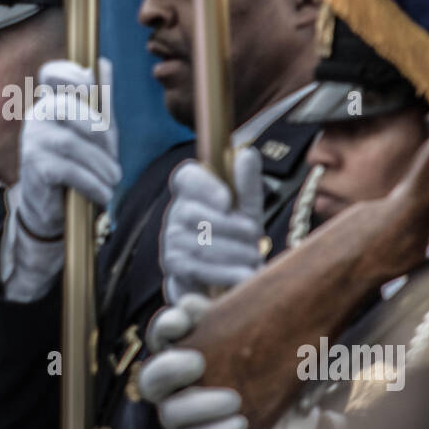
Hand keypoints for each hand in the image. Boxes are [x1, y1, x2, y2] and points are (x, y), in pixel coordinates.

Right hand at [10, 59, 119, 241]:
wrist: (52, 210)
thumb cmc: (77, 165)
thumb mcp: (94, 133)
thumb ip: (100, 101)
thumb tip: (104, 64)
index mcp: (50, 102)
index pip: (51, 73)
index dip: (70, 72)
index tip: (90, 84)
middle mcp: (36, 117)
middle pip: (67, 107)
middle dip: (98, 132)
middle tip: (114, 159)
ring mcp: (32, 141)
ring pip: (71, 142)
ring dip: (100, 165)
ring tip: (113, 181)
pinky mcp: (34, 166)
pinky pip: (68, 169)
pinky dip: (92, 183)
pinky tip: (103, 194)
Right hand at [139, 293, 248, 428]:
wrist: (287, 419)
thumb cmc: (261, 370)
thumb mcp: (252, 340)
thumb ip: (230, 317)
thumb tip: (200, 301)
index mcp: (179, 355)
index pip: (159, 337)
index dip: (165, 327)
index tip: (184, 319)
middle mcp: (171, 390)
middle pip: (150, 379)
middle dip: (170, 368)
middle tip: (198, 362)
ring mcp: (180, 423)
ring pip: (171, 414)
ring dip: (200, 405)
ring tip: (235, 399)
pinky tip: (239, 423)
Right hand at [161, 146, 262, 303]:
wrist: (230, 274)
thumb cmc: (238, 234)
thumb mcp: (248, 209)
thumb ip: (247, 183)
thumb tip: (247, 154)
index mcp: (193, 191)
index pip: (186, 177)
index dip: (204, 186)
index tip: (227, 200)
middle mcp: (176, 214)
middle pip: (190, 213)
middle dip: (228, 225)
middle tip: (255, 234)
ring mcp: (172, 241)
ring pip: (196, 242)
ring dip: (231, 250)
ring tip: (255, 256)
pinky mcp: (176, 268)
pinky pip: (196, 268)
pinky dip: (224, 272)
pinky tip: (245, 275)